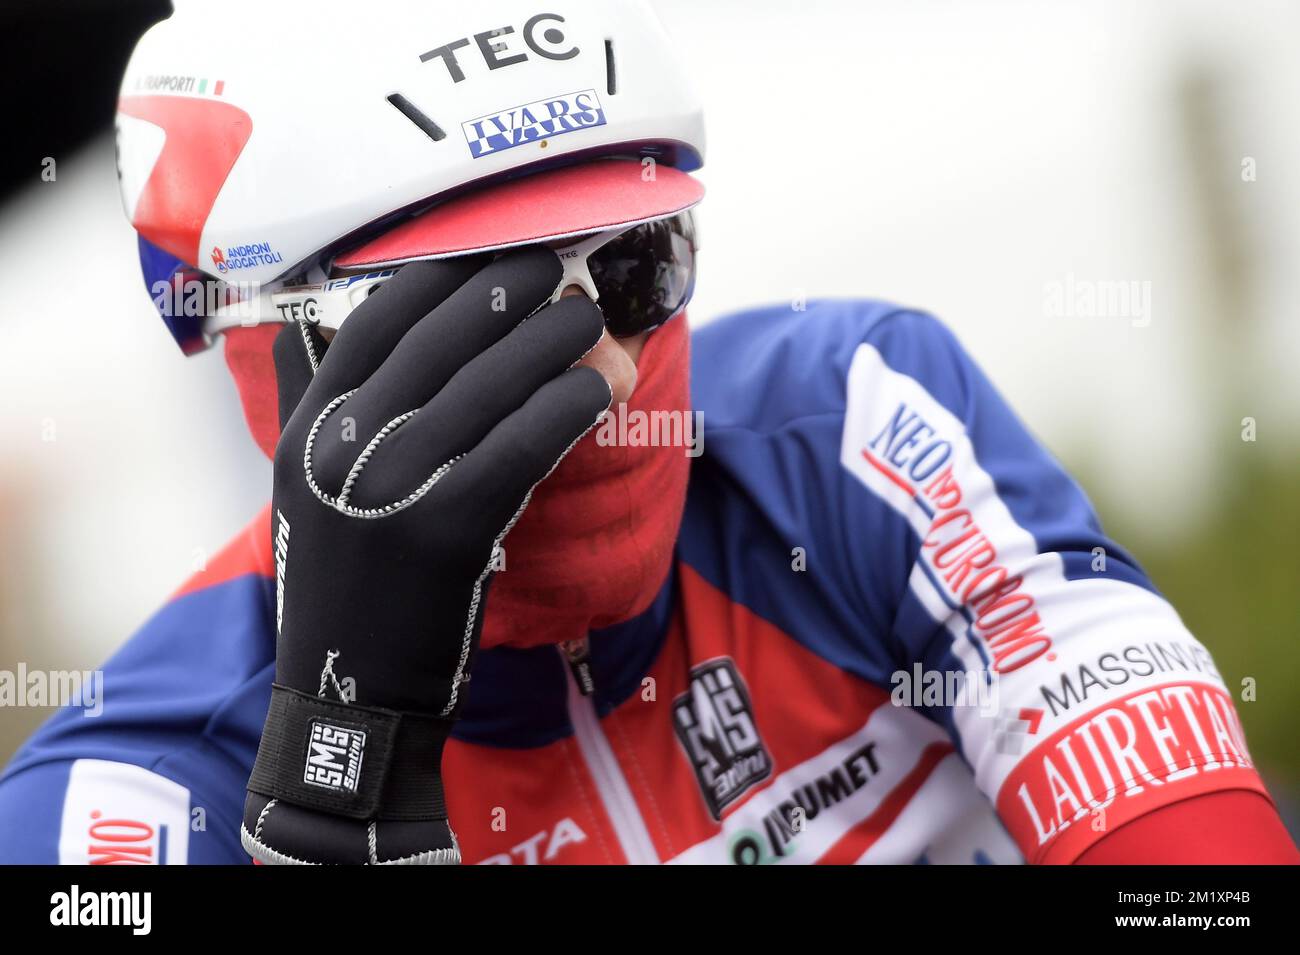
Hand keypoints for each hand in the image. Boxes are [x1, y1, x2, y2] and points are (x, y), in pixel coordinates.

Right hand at [241, 248, 609, 864]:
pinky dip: (566, 408)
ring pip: (492, 382)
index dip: (447, 271)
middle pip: (446, 334)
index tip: (494, 244)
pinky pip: (523, 444)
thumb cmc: (343, 580)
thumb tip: (315, 337)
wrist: (348, 690)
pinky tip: (597, 390)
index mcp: (311, 424)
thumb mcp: (307, 487)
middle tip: (558, 267)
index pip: (382, 316)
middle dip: (511, 291)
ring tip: (590, 320)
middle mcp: (345, 443)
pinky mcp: (449, 528)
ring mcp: (395, 484)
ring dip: (553, 341)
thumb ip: (315, 408)